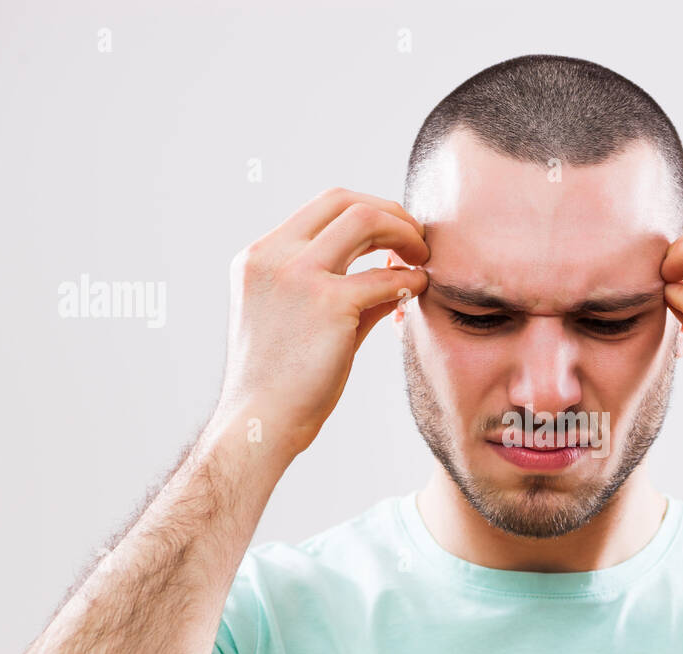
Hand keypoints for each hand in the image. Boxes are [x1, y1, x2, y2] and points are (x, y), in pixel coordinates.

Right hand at [214, 187, 429, 456]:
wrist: (260, 423)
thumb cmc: (281, 385)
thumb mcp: (302, 324)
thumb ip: (344, 293)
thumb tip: (393, 276)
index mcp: (258, 258)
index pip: (321, 207)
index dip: (367, 211)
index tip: (393, 234)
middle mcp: (272, 256)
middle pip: (344, 200)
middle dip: (390, 211)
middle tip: (418, 238)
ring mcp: (297, 275)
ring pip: (365, 220)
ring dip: (403, 232)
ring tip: (424, 256)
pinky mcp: (326, 303)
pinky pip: (384, 277)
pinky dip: (409, 279)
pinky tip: (420, 290)